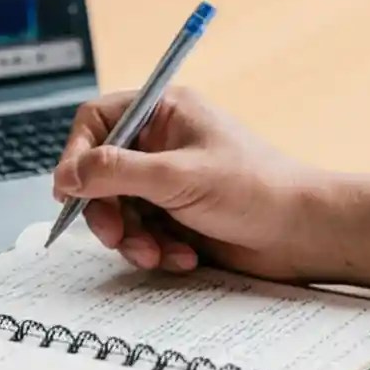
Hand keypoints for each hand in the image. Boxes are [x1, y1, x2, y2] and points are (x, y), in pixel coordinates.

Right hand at [53, 88, 333, 279]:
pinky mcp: (174, 217)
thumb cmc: (256, 190)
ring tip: (157, 253)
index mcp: (163, 113)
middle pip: (99, 173)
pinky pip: (139, 234)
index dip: (76, 155)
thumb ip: (117, 172)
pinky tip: (183, 257)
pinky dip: (154, 250)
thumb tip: (68, 175)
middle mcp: (160, 144)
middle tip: (114, 235)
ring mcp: (166, 182)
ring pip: (116, 211)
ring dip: (131, 238)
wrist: (301, 235)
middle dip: (105, 210)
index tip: (68, 190)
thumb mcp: (179, 176)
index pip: (96, 121)